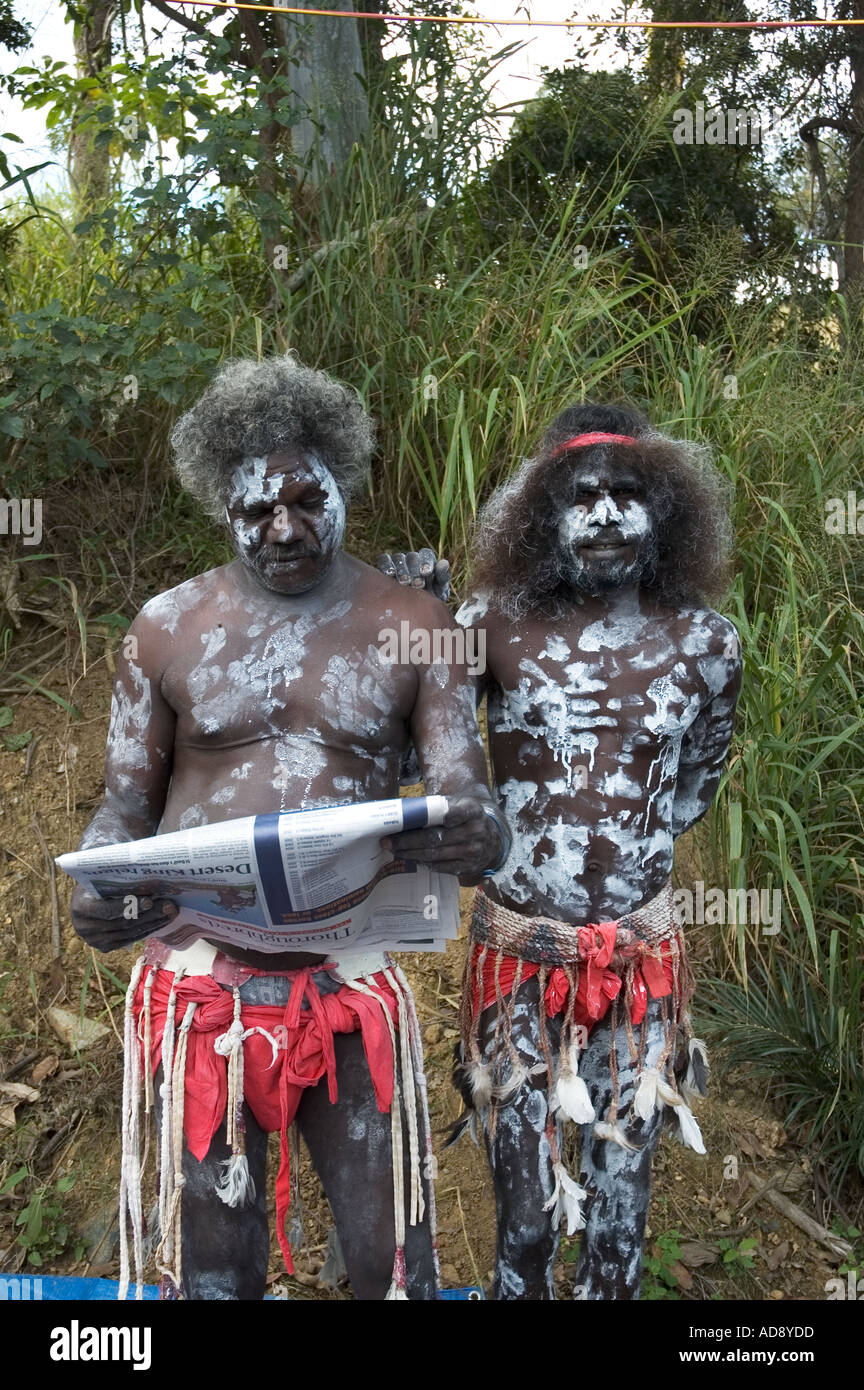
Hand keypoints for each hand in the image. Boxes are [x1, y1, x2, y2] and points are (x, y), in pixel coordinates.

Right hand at [69, 883, 177, 952]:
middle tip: (170, 906)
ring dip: (153, 923)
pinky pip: (130, 939)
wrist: (86, 898)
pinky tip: (161, 921)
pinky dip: (147, 929)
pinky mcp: (105, 946)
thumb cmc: (97, 880)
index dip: (129, 906)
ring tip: (171, 912)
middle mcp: (85, 927)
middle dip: (149, 914)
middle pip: (122, 923)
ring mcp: (95, 940)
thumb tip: (149, 871)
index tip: (149, 900)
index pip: (107, 910)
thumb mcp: (102, 875)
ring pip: (129, 933)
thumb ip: (119, 877)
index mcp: (81, 906)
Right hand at [377, 549, 450, 600]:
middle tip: (417, 584)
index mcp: (427, 561)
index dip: (426, 561)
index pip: (426, 554)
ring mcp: (398, 563)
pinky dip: (386, 565)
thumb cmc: (430, 600)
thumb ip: (443, 577)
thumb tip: (444, 563)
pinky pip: (383, 560)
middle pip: (412, 557)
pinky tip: (390, 575)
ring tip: (404, 583)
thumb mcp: (440, 591)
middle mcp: (412, 560)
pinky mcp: (384, 568)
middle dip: (414, 570)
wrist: (415, 614)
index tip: (427, 572)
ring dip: (401, 569)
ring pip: (398, 558)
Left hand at [381, 795, 505, 885]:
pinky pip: (441, 866)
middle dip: (408, 841)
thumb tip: (403, 811)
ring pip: (435, 854)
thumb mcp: (460, 805)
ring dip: (410, 854)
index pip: (456, 812)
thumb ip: (438, 807)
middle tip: (388, 841)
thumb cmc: (466, 818)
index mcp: (472, 810)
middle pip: (436, 837)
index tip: (417, 819)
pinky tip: (410, 858)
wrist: (494, 839)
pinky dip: (423, 862)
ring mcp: (473, 851)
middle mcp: (475, 831)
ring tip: (394, 850)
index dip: (439, 815)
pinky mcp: (469, 867)